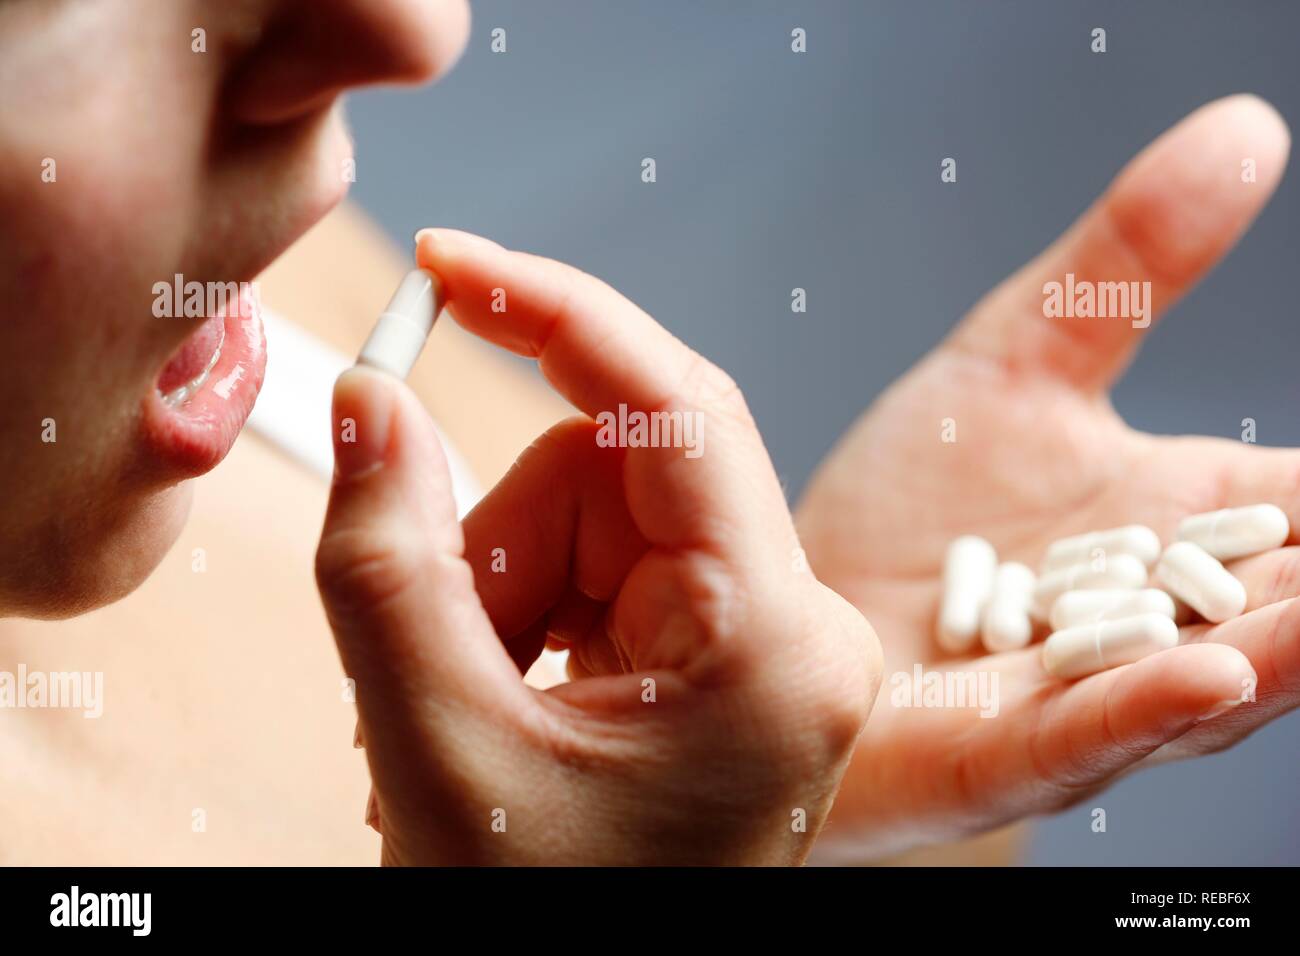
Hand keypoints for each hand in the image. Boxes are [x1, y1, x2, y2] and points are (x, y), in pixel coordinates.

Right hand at [315, 231, 880, 864]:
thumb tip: (373, 398)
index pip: (678, 410)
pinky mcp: (724, 653)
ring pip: (601, 514)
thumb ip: (387, 557)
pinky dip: (527, 605)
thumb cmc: (535, 917)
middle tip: (435, 632)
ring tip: (472, 697)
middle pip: (620, 469)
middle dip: (502, 529)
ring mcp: (766, 641)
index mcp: (773, 646)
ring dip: (504, 580)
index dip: (556, 315)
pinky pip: (606, 565)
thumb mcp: (435, 742)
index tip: (449, 263)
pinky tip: (507, 694)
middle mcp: (797, 629)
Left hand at [796, 94, 1296, 859]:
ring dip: (1292, 645)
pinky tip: (1210, 671)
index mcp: (1190, 533)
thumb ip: (1127, 268)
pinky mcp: (1003, 750)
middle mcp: (1164, 622)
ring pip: (1222, 680)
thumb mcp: (1018, 367)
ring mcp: (1094, 699)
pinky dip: (1156, 706)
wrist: (795, 602)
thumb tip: (1248, 127)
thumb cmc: (916, 513)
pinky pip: (1092, 736)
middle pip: (1296, 602)